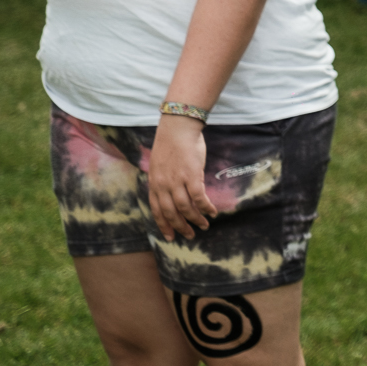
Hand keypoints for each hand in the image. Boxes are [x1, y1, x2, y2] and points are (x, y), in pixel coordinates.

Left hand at [148, 115, 216, 240]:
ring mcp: (177, 181)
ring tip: (203, 226)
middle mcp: (163, 185)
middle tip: (189, 235)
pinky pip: (198, 198)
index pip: (157, 210)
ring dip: (195, 219)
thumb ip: (162, 181)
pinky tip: (211, 212)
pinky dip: (205, 207)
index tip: (170, 236)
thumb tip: (169, 194)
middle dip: (180, 227)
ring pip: (185, 208)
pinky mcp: (191, 176)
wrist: (178, 129)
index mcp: (154, 183)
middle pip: (171, 213)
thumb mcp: (159, 165)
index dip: (164, 225)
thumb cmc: (170, 144)